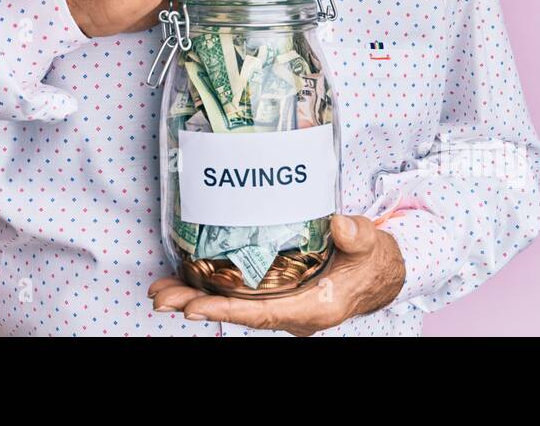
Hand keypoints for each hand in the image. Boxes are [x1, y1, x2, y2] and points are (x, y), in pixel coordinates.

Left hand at [147, 214, 405, 335]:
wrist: (379, 272)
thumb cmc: (372, 261)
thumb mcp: (371, 245)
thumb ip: (357, 236)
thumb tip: (340, 226)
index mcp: (313, 307)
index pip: (262, 313)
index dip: (227, 311)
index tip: (195, 307)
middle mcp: (291, 310)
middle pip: (236, 312)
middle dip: (196, 305)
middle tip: (162, 298)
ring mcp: (280, 303)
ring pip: (231, 305)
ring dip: (194, 298)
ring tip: (159, 292)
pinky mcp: (274, 291)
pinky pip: (236, 294)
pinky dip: (208, 288)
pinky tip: (183, 280)